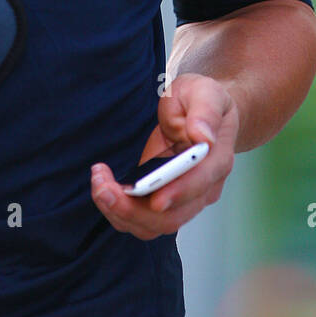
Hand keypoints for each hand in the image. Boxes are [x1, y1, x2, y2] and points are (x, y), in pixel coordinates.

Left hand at [90, 73, 238, 238]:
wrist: (200, 111)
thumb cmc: (201, 100)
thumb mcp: (204, 92)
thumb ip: (205, 111)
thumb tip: (203, 137)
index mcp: (217, 160)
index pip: (199, 185)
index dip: (177, 194)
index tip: (153, 197)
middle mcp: (203, 188)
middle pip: (172, 217)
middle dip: (134, 210)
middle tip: (103, 188)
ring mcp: (183, 199)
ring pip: (153, 225)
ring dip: (121, 213)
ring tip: (98, 184)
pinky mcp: (163, 198)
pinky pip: (141, 218)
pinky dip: (119, 209)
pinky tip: (103, 185)